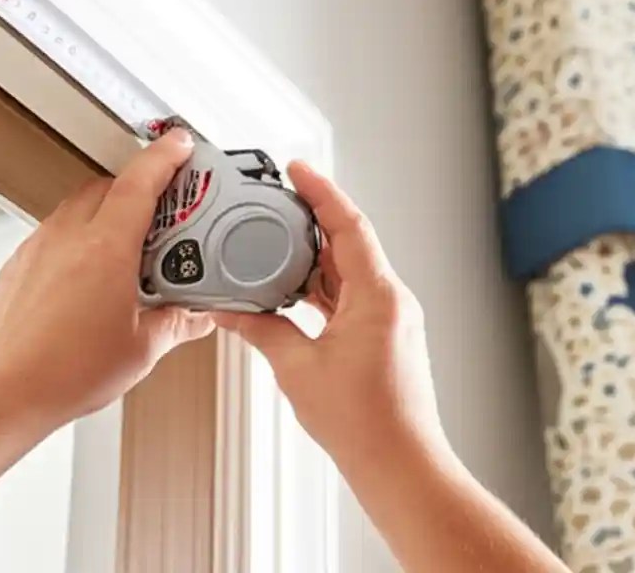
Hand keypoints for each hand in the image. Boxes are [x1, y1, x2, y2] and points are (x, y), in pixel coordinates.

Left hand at [0, 128, 215, 427]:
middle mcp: (69, 238)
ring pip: (79, 206)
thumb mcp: (141, 349)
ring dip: (106, 211)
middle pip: (109, 186)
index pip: (140, 182)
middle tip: (164, 208)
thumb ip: (175, 324)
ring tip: (129, 246)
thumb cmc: (61, 373)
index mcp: (106, 249)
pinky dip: (78, 237)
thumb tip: (193, 317)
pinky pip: (55, 232)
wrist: (3, 392)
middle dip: (139, 187)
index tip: (179, 146)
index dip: (165, 157)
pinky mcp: (20, 265)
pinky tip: (91, 274)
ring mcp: (39, 247)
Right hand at [215, 161, 447, 470]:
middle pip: (350, 244)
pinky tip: (295, 293)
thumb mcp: (297, 370)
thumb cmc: (367, 425)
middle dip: (312, 222)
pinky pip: (352, 298)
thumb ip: (263, 331)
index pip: (349, 225)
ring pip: (350, 273)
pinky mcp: (386, 338)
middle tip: (277, 203)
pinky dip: (323, 289)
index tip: (299, 170)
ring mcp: (392, 320)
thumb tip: (234, 313)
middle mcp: (392, 302)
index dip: (321, 192)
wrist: (401, 465)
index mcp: (379, 296)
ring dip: (315, 259)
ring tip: (277, 247)